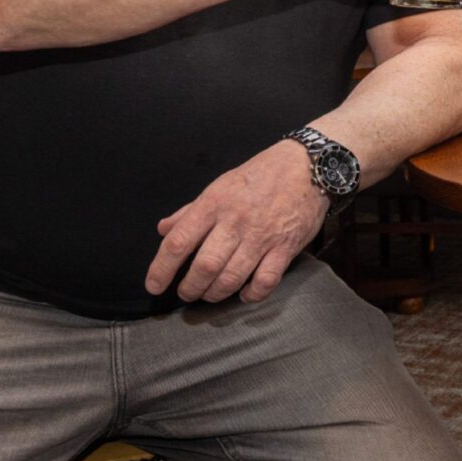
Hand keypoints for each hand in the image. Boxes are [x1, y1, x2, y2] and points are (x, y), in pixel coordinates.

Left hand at [146, 142, 331, 303]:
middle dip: (190, 288)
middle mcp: (235, 222)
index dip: (161, 269)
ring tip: (209, 295)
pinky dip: (251, 294)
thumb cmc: (261, 175)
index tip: (154, 284)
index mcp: (214, 204)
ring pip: (231, 277)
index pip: (179, 242)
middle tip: (186, 293)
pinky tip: (244, 294)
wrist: (307, 166)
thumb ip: (191, 211)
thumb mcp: (221, 185)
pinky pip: (265, 281)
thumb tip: (164, 229)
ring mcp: (262, 236)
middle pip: (205, 266)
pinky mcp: (286, 247)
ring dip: (215, 294)